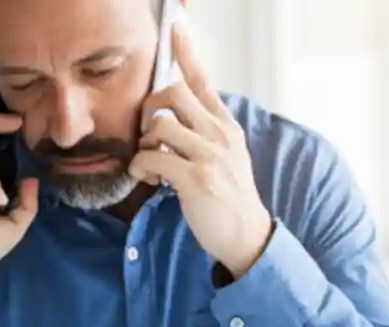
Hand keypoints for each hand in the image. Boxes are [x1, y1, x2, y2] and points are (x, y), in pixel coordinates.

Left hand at [130, 24, 272, 278]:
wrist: (247, 236)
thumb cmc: (229, 197)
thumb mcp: (225, 155)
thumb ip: (204, 132)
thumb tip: (174, 116)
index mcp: (225, 125)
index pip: (203, 80)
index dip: (187, 52)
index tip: (176, 28)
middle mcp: (220, 134)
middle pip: (173, 93)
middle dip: (148, 108)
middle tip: (147, 134)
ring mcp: (210, 156)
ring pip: (160, 124)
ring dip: (143, 143)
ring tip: (148, 162)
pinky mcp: (196, 179)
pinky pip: (154, 158)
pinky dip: (141, 166)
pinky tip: (147, 178)